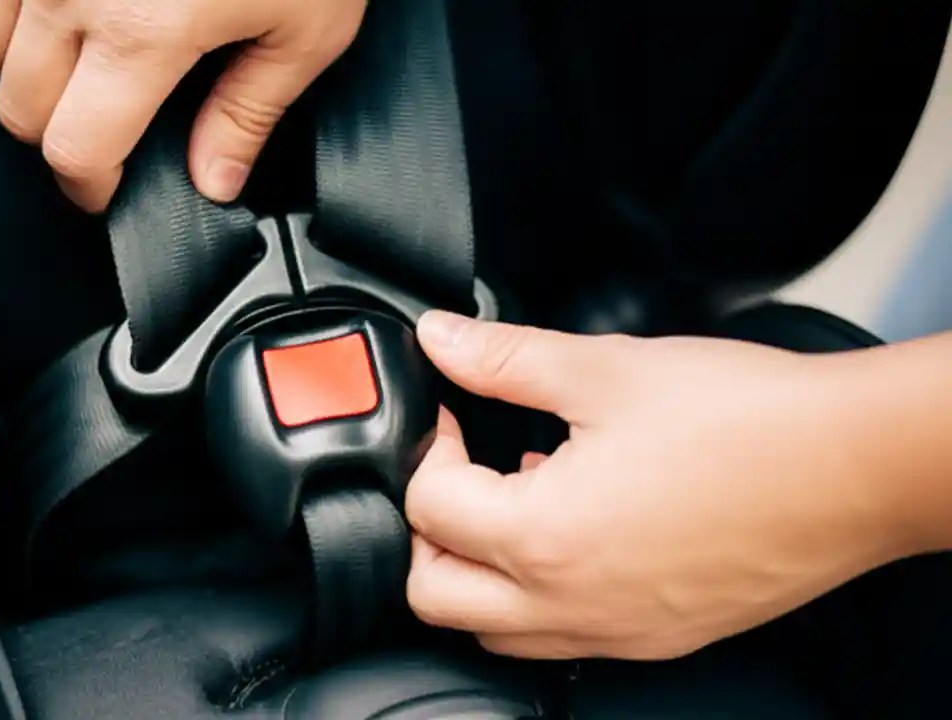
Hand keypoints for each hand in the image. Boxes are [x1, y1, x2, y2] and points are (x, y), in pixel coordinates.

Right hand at [0, 0, 365, 210]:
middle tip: (105, 132)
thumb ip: (250, 109)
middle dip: (60, 135)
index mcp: (143, 31)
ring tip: (80, 63)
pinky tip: (61, 5)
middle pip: (19, 107)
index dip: (90, 186)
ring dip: (23, 71)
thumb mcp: (306, 24)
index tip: (106, 189)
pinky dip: (7, 8)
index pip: (75, 149)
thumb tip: (215, 176)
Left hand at [404, 311, 919, 659]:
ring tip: (517, 499)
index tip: (453, 415)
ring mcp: (615, 630)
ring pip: (494, 628)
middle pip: (434, 593)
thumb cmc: (749, 421)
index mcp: (545, 536)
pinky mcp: (656, 637)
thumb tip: (443, 339)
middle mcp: (570, 602)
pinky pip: (562, 636)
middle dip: (428, 526)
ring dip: (478, 569)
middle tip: (459, 469)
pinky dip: (539, 592)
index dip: (427, 447)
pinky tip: (578, 527)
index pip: (426, 505)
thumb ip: (503, 358)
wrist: (857, 466)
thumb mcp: (605, 371)